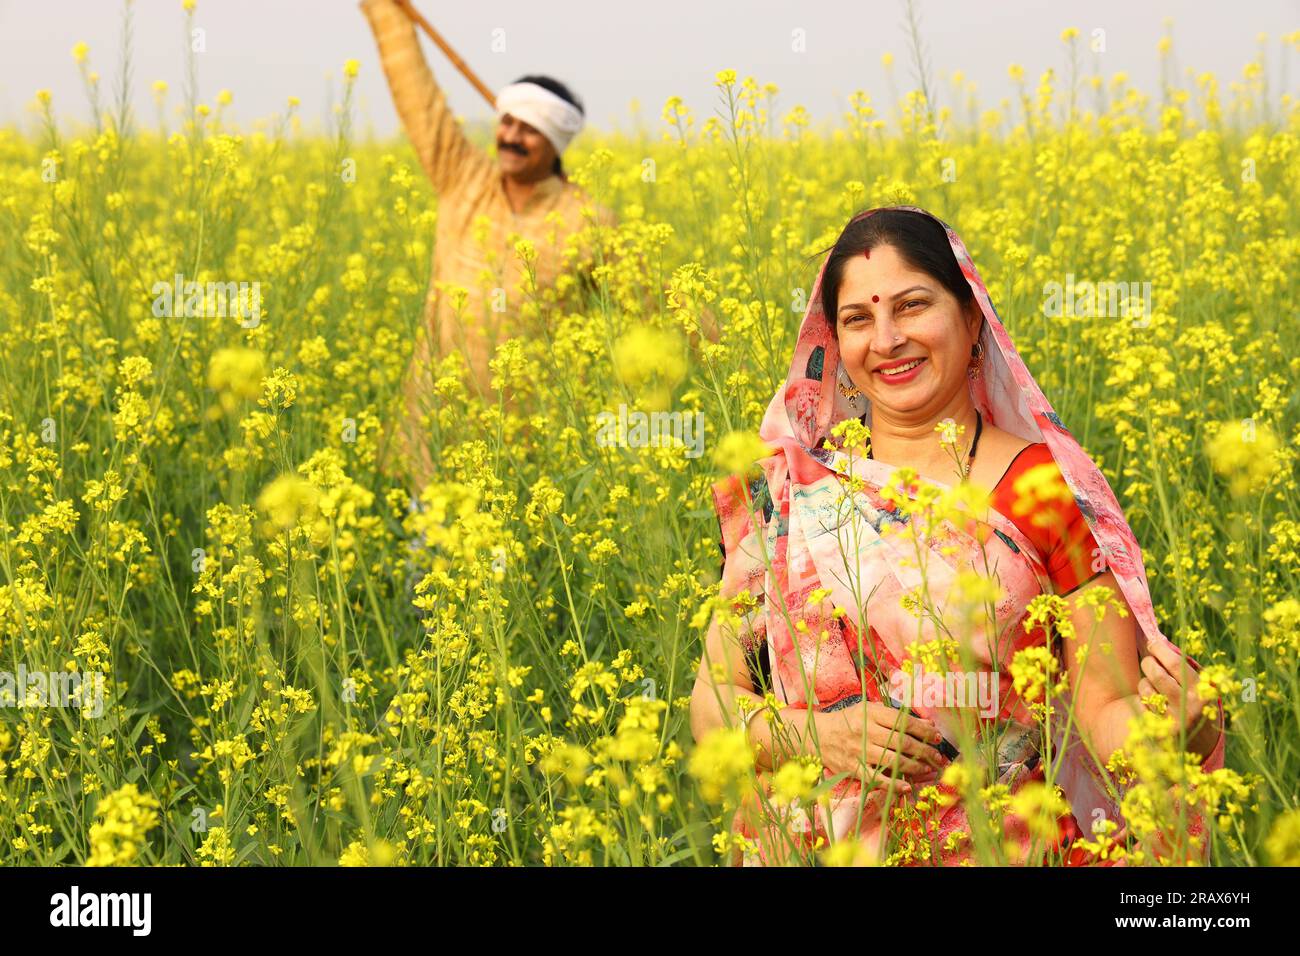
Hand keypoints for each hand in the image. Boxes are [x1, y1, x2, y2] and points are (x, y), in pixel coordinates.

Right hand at [813, 701, 947, 779]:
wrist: (818, 734)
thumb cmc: (848, 721)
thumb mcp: (869, 711)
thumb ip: (897, 716)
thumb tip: (928, 725)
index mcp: (871, 713)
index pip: (903, 721)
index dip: (923, 730)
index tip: (937, 736)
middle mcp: (866, 731)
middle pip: (902, 742)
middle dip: (925, 750)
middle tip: (938, 757)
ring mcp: (859, 751)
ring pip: (893, 761)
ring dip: (915, 767)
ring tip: (928, 769)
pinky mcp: (853, 768)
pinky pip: (876, 779)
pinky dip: (893, 784)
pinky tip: (907, 787)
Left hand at [1138, 639, 1217, 757]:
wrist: (1199, 742)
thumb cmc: (1195, 702)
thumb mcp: (1198, 685)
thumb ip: (1182, 665)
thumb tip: (1157, 639)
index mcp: (1203, 691)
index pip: (1176, 663)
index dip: (1160, 649)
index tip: (1152, 642)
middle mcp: (1191, 707)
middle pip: (1157, 674)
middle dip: (1148, 663)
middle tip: (1149, 661)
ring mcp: (1175, 721)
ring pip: (1146, 688)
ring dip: (1144, 682)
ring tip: (1153, 685)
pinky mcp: (1159, 731)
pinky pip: (1141, 705)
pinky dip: (1143, 699)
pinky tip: (1153, 703)